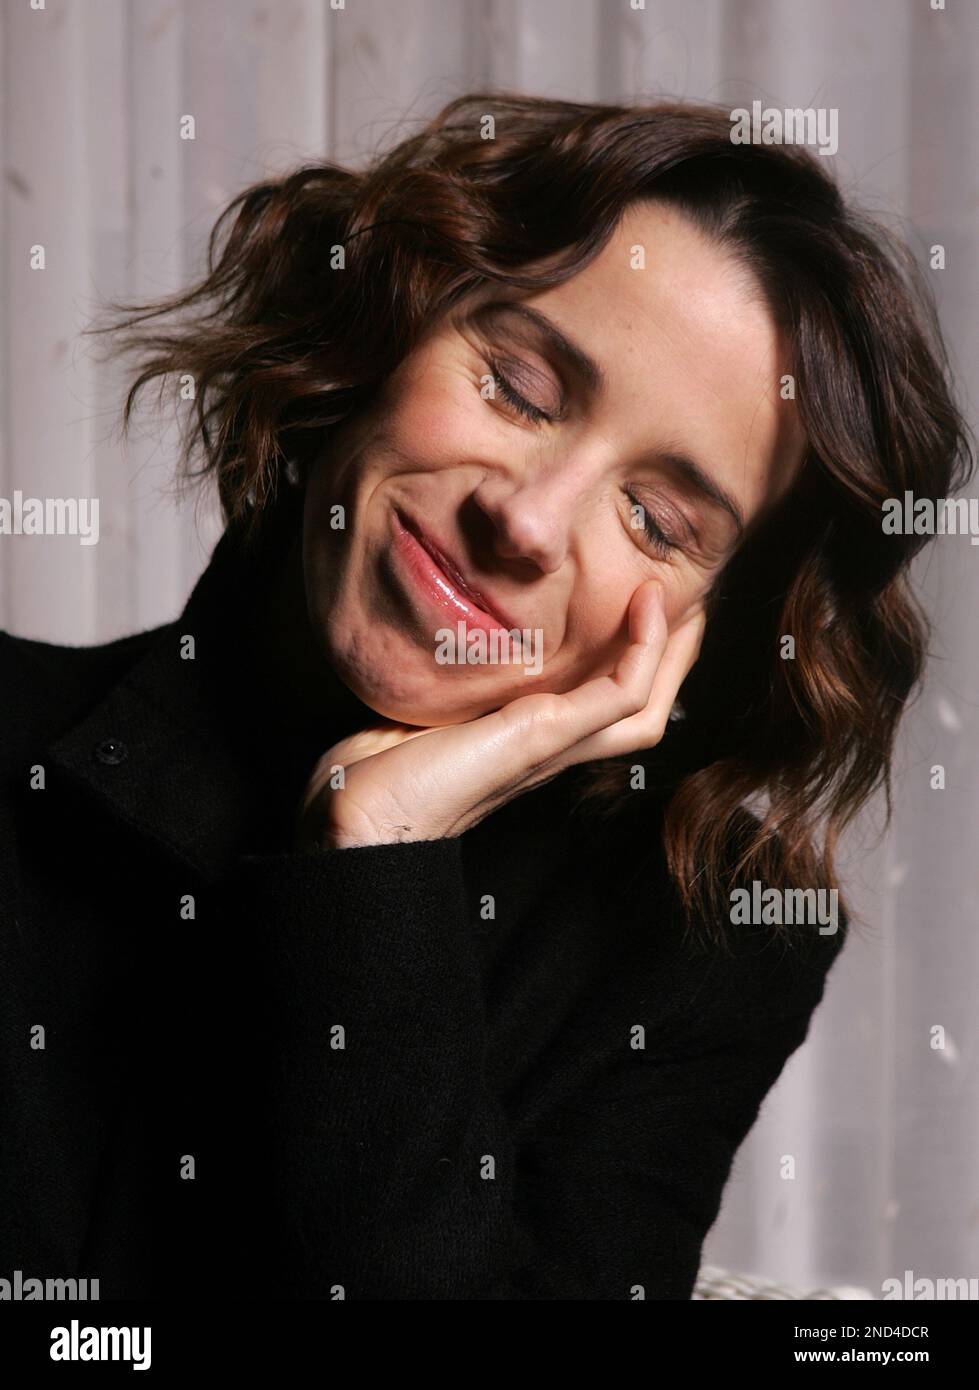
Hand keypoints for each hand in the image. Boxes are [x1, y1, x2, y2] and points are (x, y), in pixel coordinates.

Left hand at [294, 579, 704, 849]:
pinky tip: (647, 607)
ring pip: (646, 704)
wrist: (360, 820)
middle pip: (642, 708)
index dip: (632, 657)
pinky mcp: (542, 736)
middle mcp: (550, 748)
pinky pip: (621, 692)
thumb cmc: (376, 773)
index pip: (602, 703)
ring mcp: (553, 744)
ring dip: (672, 650)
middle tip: (683, 596)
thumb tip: (426, 634)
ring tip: (678, 597)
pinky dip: (645, 649)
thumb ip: (439, 680)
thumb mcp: (418, 710)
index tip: (638, 600)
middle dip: (670, 653)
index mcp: (526, 742)